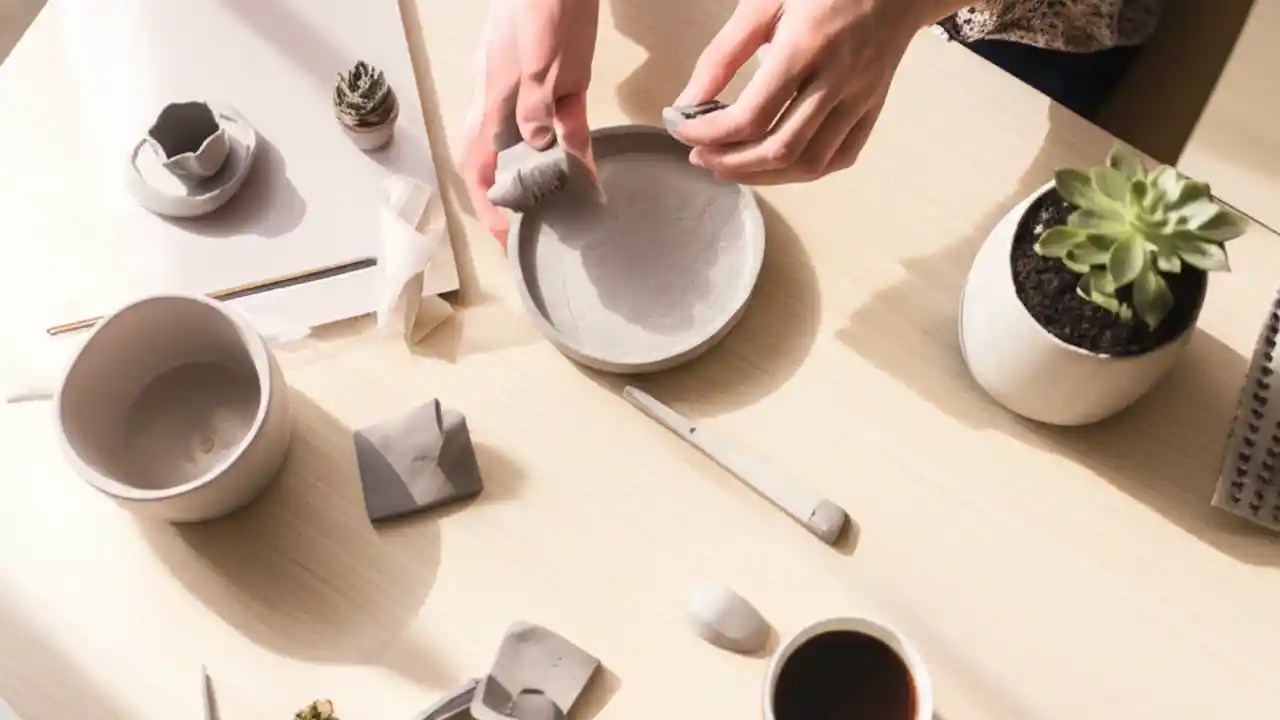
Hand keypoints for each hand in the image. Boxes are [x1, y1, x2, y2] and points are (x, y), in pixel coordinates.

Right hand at [461, 0, 599, 244]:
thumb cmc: (539, 8)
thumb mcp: (537, 61)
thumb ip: (535, 106)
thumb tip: (537, 149)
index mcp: (491, 103)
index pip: (479, 165)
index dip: (488, 205)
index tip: (505, 238)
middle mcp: (508, 106)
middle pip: (504, 164)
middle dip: (514, 202)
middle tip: (533, 237)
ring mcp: (535, 96)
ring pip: (539, 151)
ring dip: (550, 182)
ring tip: (567, 217)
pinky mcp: (564, 85)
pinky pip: (570, 128)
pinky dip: (580, 152)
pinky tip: (594, 176)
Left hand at [674, 0, 957, 184]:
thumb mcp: (762, 3)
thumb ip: (722, 55)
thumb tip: (686, 104)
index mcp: (806, 46)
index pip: (752, 115)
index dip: (708, 133)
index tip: (680, 130)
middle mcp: (838, 79)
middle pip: (780, 148)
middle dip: (731, 163)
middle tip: (700, 155)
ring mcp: (861, 99)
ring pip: (811, 163)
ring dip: (763, 176)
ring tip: (729, 165)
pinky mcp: (874, 109)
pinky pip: (839, 158)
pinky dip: (802, 172)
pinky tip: (774, 163)